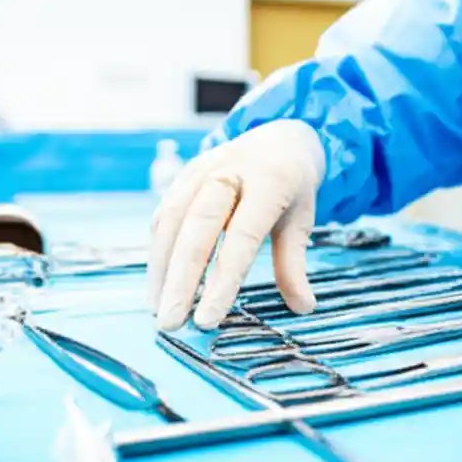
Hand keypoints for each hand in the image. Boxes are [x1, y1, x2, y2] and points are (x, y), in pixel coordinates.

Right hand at [148, 120, 325, 329]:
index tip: (208, 320)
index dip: (223, 280)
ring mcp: (201, 169)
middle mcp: (229, 171)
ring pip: (172, 219)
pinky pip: (164, 214)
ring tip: (160, 310)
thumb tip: (303, 307)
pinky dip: (158, 250)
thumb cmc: (291, 187)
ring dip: (161, 268)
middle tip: (172, 322)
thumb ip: (294, 263)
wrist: (278, 139)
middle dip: (181, 278)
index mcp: (269, 181)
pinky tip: (158, 283)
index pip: (242, 236)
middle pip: (198, 227)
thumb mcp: (301, 219)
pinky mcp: (183, 175)